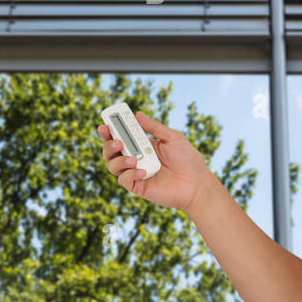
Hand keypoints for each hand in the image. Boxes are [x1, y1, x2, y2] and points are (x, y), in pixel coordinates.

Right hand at [97, 111, 214, 214]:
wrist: (197, 184)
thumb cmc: (188, 160)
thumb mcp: (172, 138)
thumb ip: (154, 127)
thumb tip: (138, 114)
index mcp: (143, 145)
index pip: (121, 136)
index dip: (110, 131)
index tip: (104, 124)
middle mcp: (136, 159)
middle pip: (111, 151)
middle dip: (108, 145)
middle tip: (116, 141)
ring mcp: (136, 173)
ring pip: (113, 166)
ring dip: (118, 160)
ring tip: (133, 158)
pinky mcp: (138, 187)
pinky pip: (124, 180)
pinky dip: (129, 174)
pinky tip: (143, 172)